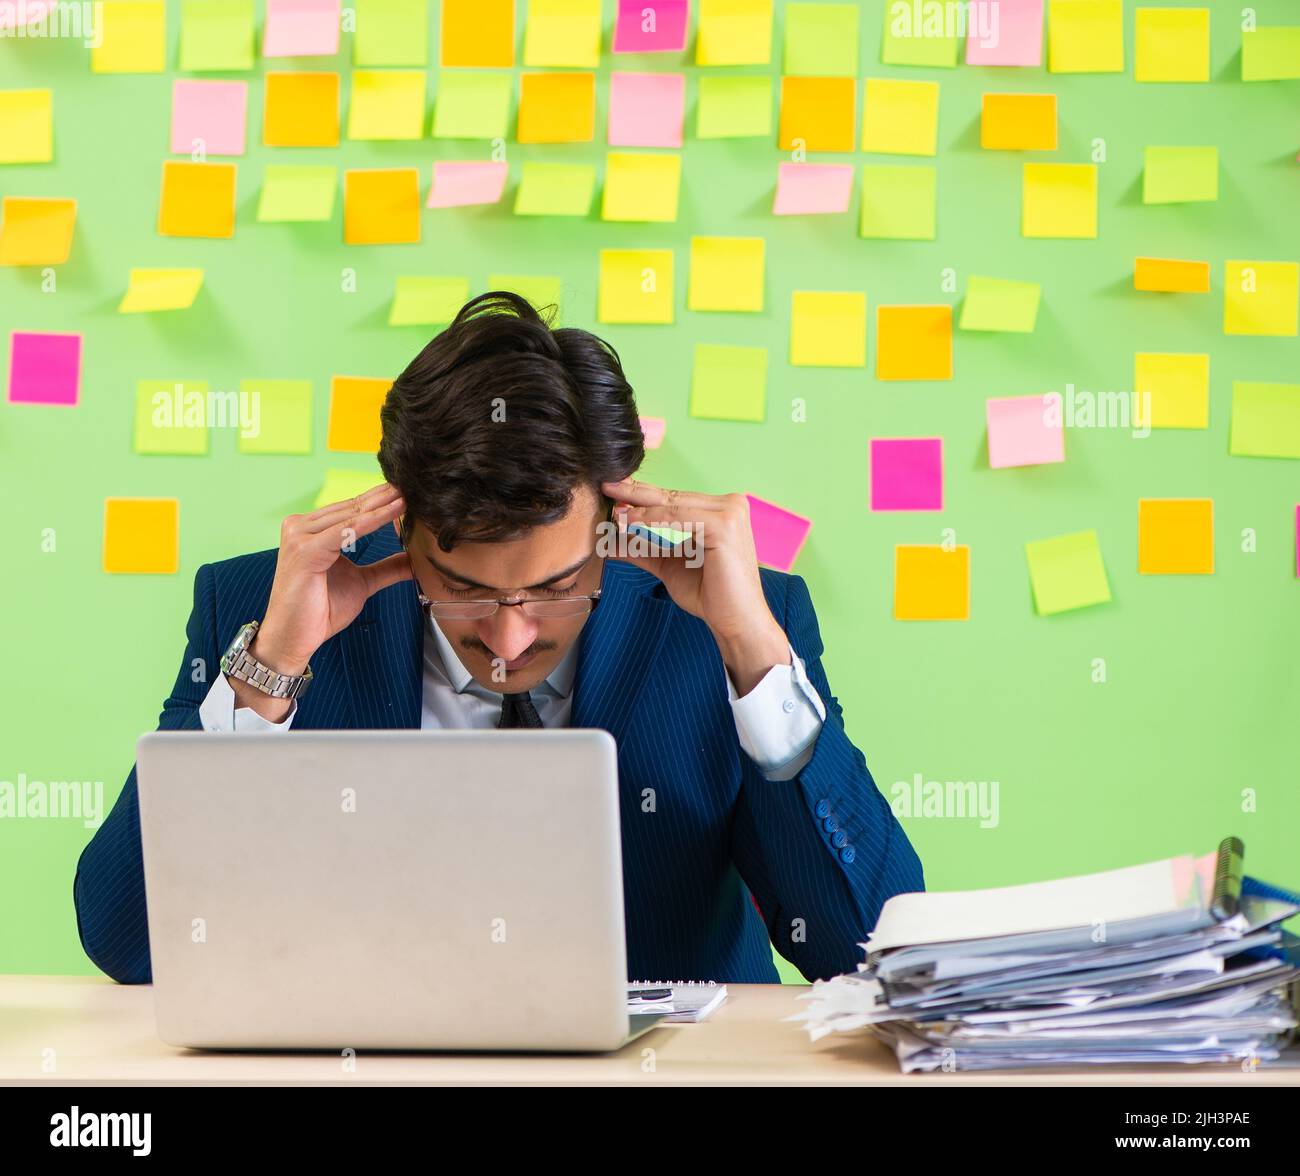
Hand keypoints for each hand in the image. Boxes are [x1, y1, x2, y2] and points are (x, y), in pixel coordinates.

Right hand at [252, 483, 411, 676]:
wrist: (294, 638)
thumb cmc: (320, 610)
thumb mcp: (362, 583)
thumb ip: (385, 568)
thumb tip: (413, 560)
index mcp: (310, 530)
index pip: (350, 510)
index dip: (379, 501)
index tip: (406, 492)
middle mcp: (300, 526)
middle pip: (351, 508)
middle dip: (383, 497)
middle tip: (411, 484)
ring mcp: (299, 536)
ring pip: (350, 516)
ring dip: (381, 506)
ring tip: (406, 496)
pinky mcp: (304, 549)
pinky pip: (346, 531)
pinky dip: (372, 521)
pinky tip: (393, 512)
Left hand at [601, 478, 789, 694]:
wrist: (736, 622)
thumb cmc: (711, 595)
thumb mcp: (668, 565)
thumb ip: (643, 549)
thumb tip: (611, 541)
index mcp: (722, 510)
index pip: (674, 499)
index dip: (641, 496)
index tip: (613, 493)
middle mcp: (730, 505)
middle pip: (672, 497)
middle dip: (635, 494)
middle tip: (607, 487)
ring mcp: (730, 513)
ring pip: (672, 505)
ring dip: (639, 508)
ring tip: (613, 513)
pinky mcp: (724, 525)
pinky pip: (677, 518)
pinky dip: (650, 519)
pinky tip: (628, 521)